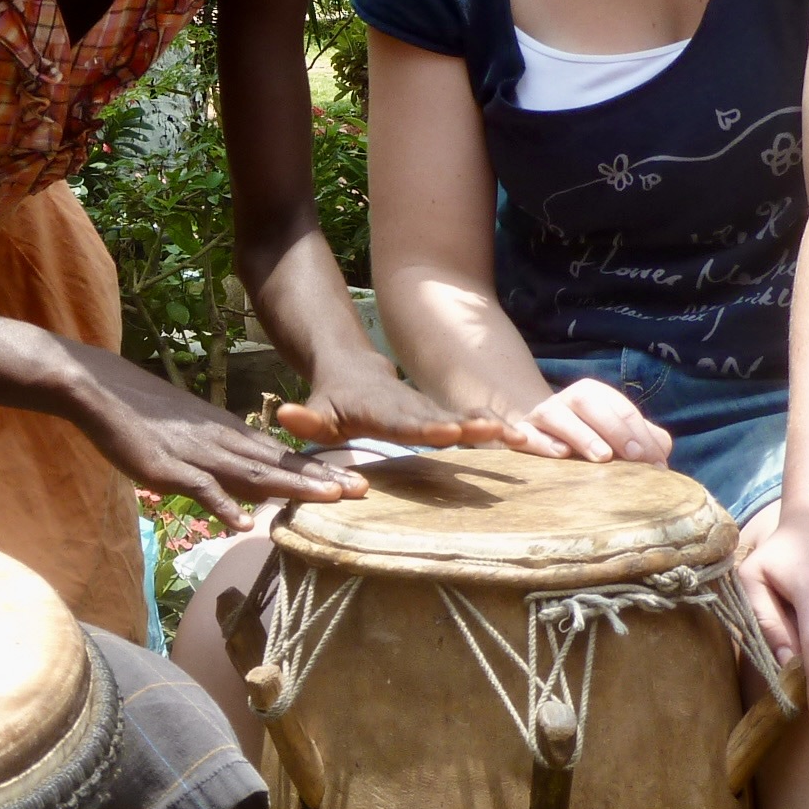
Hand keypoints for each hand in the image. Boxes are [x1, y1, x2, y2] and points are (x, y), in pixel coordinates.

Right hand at [66, 345, 365, 528]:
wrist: (103, 392)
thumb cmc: (145, 416)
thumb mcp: (193, 439)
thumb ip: (220, 465)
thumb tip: (247, 495)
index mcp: (229, 436)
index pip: (282, 456)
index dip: (318, 472)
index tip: (355, 484)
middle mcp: (222, 443)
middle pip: (278, 465)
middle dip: (320, 480)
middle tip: (362, 491)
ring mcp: (197, 455)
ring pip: (252, 473)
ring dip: (291, 487)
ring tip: (327, 500)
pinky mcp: (168, 467)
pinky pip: (200, 487)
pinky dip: (223, 504)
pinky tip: (244, 523)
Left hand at [276, 354, 503, 449]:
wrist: (353, 369)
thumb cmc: (333, 400)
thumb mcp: (314, 410)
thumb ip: (305, 418)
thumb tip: (284, 413)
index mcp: (382, 412)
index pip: (405, 422)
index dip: (425, 428)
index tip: (447, 432)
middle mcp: (410, 409)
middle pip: (442, 419)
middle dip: (470, 427)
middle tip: (498, 433)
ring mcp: (428, 410)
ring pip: (462, 418)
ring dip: (490, 428)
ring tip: (522, 436)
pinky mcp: (439, 415)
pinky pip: (469, 422)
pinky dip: (494, 427)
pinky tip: (524, 438)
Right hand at [496, 376, 673, 464]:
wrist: (541, 438)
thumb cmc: (589, 439)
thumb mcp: (619, 436)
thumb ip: (645, 440)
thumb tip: (661, 456)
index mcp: (594, 394)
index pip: (621, 407)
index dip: (640, 432)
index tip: (654, 460)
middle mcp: (566, 399)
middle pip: (589, 401)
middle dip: (615, 427)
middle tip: (634, 456)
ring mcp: (540, 416)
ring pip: (555, 415)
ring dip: (581, 434)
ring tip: (602, 457)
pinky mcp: (521, 435)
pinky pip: (526, 434)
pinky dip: (541, 442)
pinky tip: (560, 454)